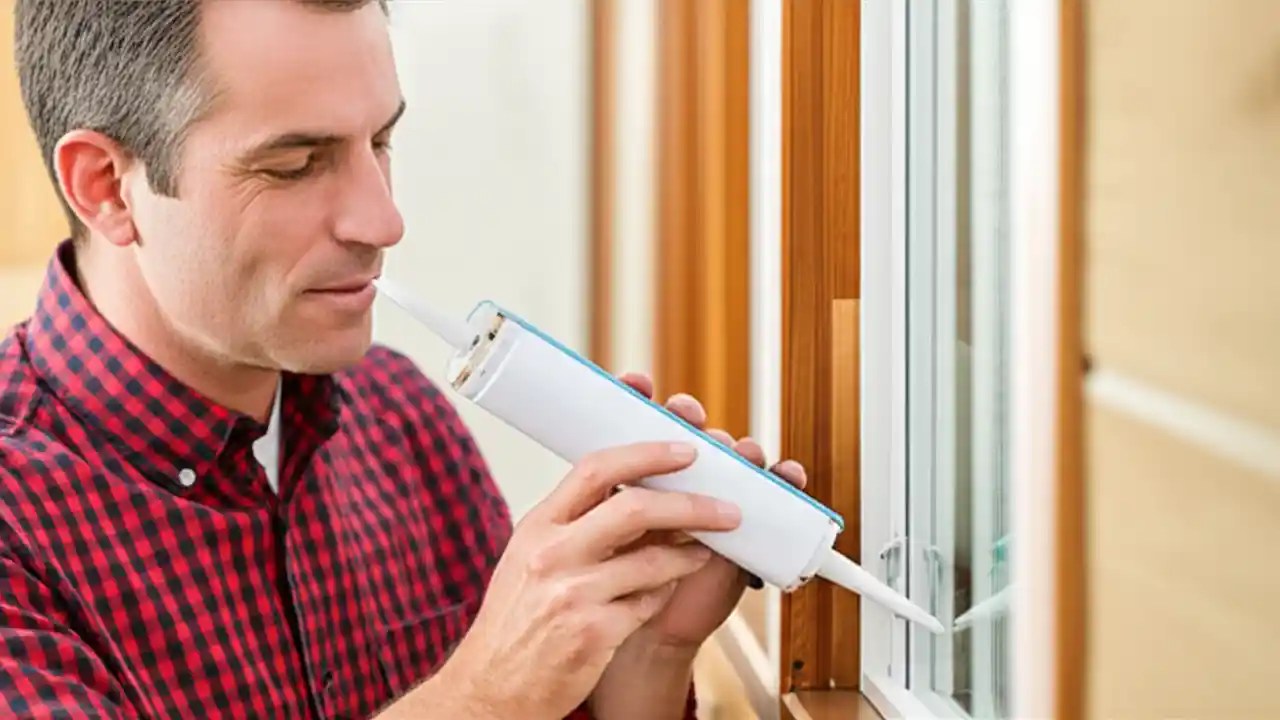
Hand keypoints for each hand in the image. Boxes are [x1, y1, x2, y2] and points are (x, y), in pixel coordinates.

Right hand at [421, 441, 742, 718]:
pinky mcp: (595, 633)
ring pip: (654, 559)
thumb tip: (633, 494)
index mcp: (538, 527)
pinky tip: (667, 591)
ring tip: (704, 551)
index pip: (595, 468)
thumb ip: (573, 526)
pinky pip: (650, 602)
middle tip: (725, 507)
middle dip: (691, 504)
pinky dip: (664, 593)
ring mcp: (574, 594)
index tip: (684, 450)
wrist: (493, 688)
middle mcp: (553, 554)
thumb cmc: (515, 623)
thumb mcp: (529, 559)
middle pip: (635, 508)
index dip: (647, 454)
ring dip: (689, 553)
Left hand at [611, 373, 808, 648]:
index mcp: (639, 473)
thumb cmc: (614, 582)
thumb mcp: (595, 539)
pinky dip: (785, 480)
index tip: (634, 383)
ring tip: (738, 451)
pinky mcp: (744, 525)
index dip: (638, 397)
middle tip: (685, 414)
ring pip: (734, 458)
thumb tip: (575, 458)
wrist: (640, 634)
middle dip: (690, 418)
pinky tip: (787, 475)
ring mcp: (714, 497)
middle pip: (692, 432)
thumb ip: (598, 501)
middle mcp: (679, 478)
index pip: (640, 423)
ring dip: (739, 448)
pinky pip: (773, 496)